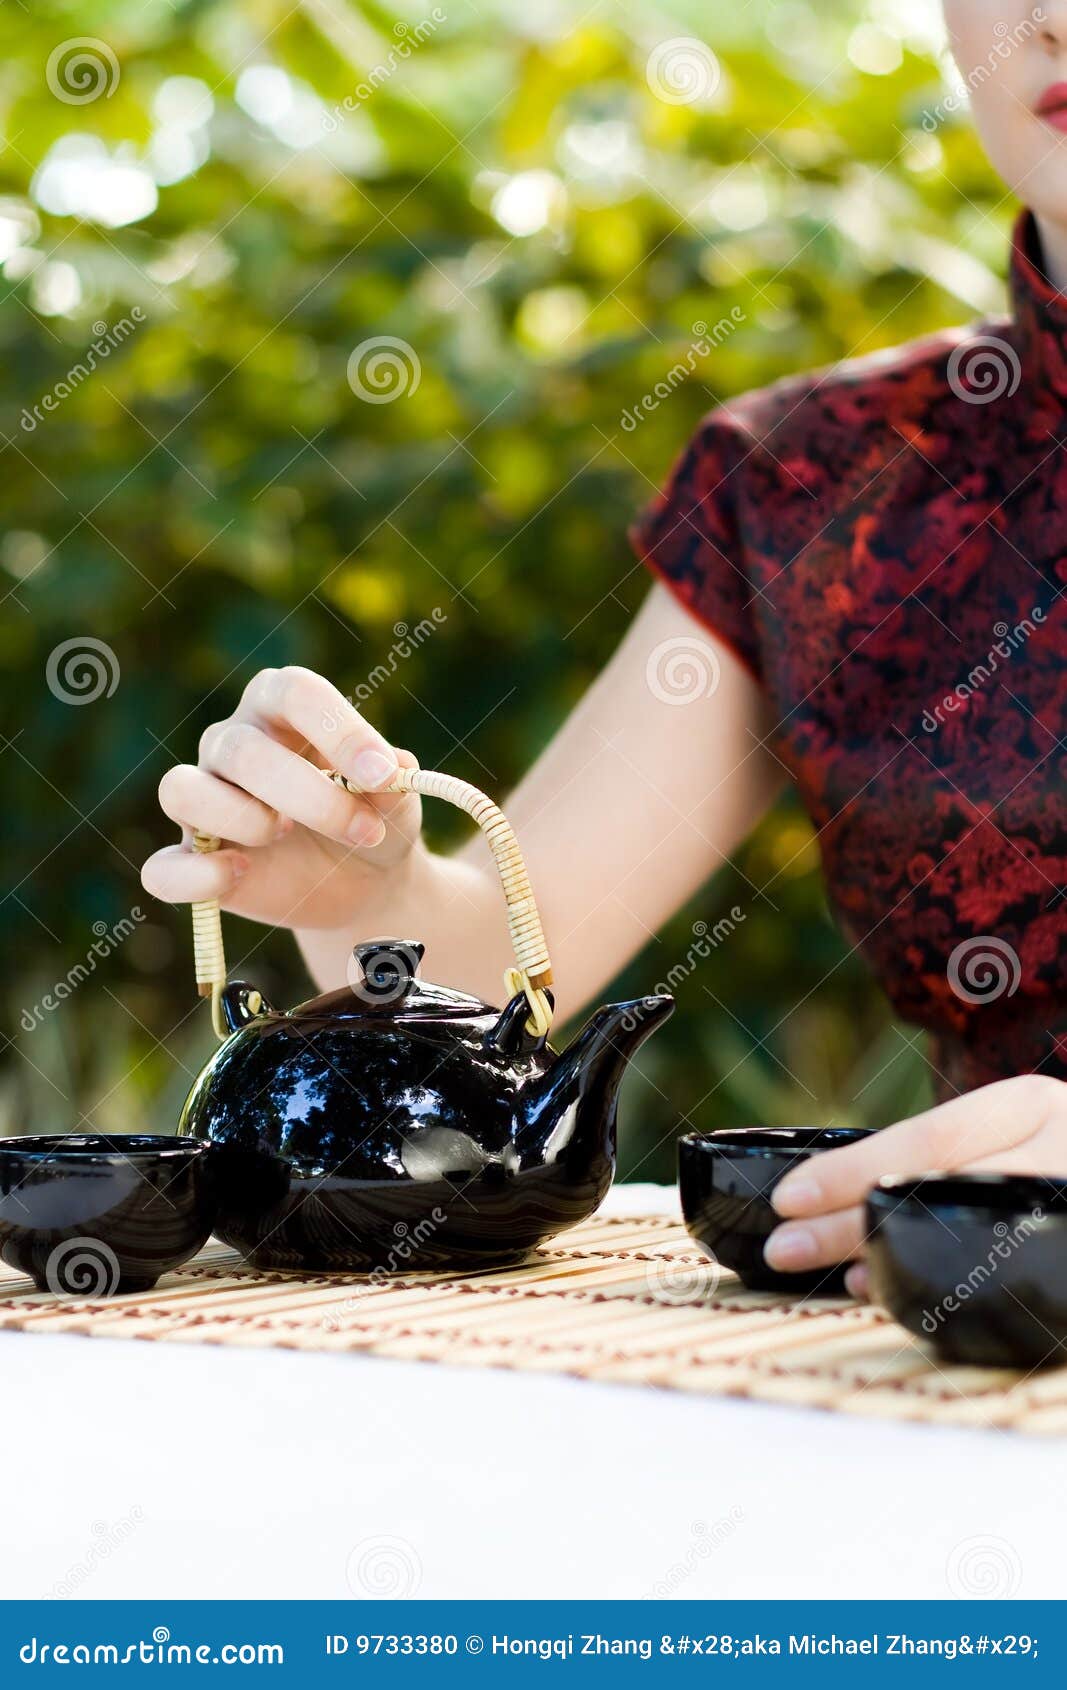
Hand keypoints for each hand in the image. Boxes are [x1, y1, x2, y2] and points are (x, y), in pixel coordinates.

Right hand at [141, 666, 422, 931]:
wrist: (363, 880)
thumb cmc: (374, 818)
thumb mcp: (395, 800)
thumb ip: (392, 780)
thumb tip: (392, 766)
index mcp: (281, 707)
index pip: (295, 693)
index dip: (340, 731)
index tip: (383, 774)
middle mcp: (232, 742)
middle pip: (242, 750)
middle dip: (311, 796)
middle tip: (362, 829)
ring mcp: (204, 798)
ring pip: (183, 790)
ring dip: (243, 819)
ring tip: (286, 834)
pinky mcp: (190, 858)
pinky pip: (163, 869)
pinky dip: (198, 877)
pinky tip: (241, 874)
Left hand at [764, 1075, 1066, 1296]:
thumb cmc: (1048, 1157)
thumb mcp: (1010, 1131)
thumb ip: (943, 1158)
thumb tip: (827, 1198)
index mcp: (1031, 1106)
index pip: (932, 1141)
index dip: (855, 1171)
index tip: (787, 1198)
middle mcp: (1058, 1154)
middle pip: (943, 1195)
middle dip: (856, 1225)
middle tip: (786, 1247)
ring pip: (975, 1244)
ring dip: (896, 1263)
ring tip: (836, 1277)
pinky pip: (1010, 1290)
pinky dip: (947, 1298)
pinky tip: (895, 1298)